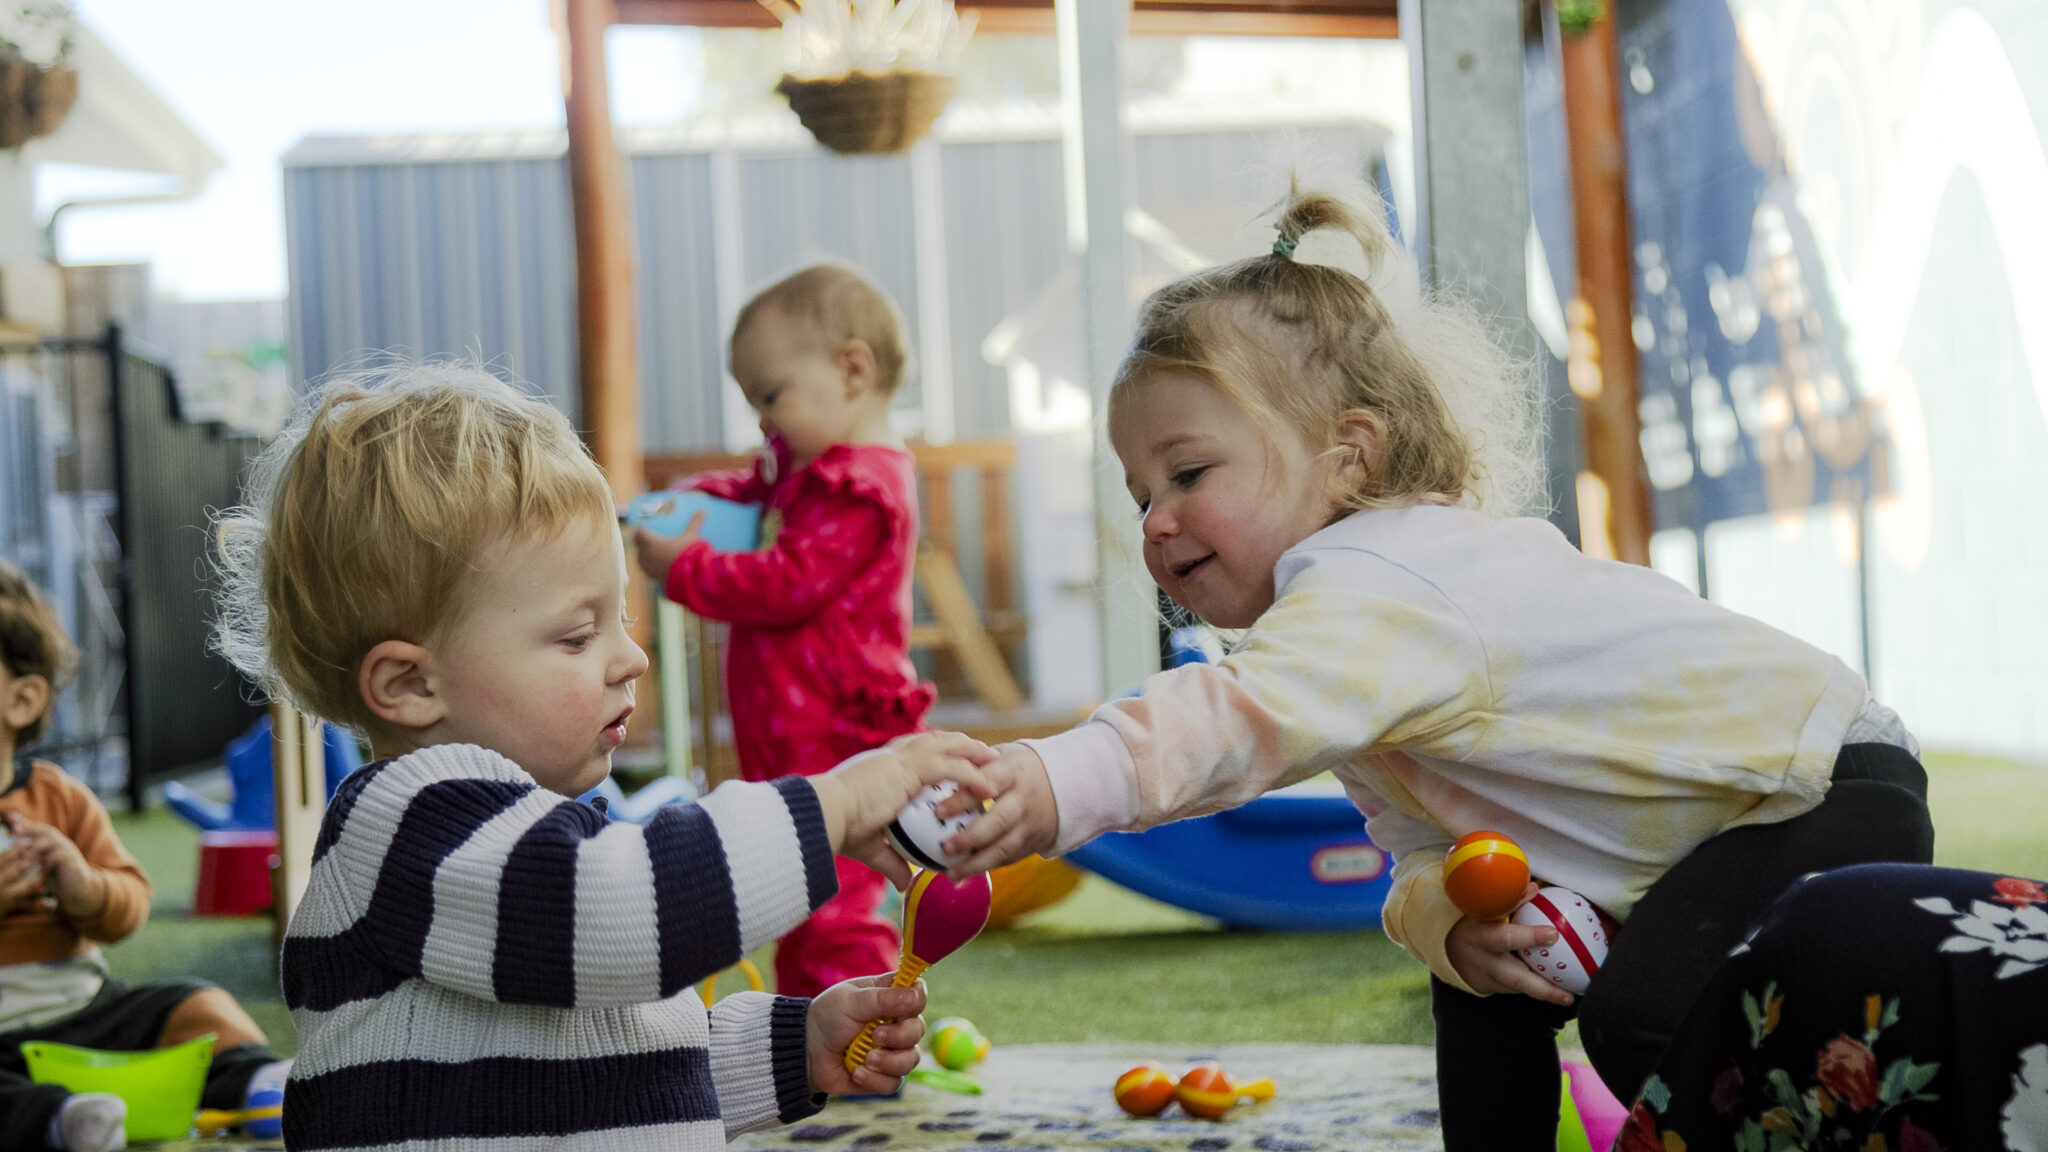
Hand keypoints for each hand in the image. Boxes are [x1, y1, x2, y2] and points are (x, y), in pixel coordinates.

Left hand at [6, 815, 103, 921]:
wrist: (79, 889)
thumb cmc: (57, 877)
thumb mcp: (42, 864)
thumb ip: (32, 856)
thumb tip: (16, 848)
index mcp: (55, 842)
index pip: (40, 829)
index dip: (26, 823)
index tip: (11, 819)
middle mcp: (63, 844)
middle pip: (47, 831)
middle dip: (30, 829)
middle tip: (14, 829)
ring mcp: (69, 852)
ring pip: (52, 841)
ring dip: (36, 845)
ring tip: (22, 849)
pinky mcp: (72, 862)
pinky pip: (58, 856)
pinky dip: (46, 860)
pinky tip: (36, 865)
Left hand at [630, 510, 702, 582]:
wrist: (689, 578)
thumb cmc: (687, 554)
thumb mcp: (691, 536)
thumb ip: (695, 523)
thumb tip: (702, 510)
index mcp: (650, 541)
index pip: (638, 532)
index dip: (640, 528)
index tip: (644, 525)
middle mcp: (644, 554)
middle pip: (637, 544)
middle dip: (641, 540)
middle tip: (648, 536)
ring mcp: (647, 567)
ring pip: (641, 557)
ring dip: (644, 553)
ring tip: (652, 550)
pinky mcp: (652, 577)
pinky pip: (647, 568)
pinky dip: (650, 563)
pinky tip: (658, 563)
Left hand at [807, 974, 927, 1095]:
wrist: (806, 1054)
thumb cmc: (827, 1018)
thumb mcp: (850, 1001)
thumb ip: (883, 998)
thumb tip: (914, 996)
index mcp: (889, 996)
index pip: (917, 994)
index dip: (917, 999)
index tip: (906, 1005)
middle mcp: (895, 1022)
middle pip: (918, 1029)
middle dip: (899, 1036)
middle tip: (875, 1036)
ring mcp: (892, 1050)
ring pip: (911, 1059)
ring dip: (889, 1061)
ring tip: (865, 1059)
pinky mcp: (884, 1075)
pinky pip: (895, 1082)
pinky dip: (875, 1079)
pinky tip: (856, 1072)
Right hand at [812, 731, 994, 888]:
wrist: (826, 816)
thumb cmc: (840, 829)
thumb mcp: (871, 847)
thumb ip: (891, 862)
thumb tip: (904, 883)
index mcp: (881, 766)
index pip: (913, 750)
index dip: (934, 751)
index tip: (951, 757)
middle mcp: (892, 756)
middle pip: (934, 740)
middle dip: (959, 743)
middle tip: (981, 753)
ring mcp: (901, 759)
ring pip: (947, 745)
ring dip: (972, 751)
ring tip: (993, 760)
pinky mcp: (909, 769)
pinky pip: (951, 768)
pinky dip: (971, 775)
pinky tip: (987, 788)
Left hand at [936, 743, 1056, 877]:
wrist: (1066, 784)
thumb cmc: (1019, 770)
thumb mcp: (1002, 757)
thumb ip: (974, 766)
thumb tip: (935, 774)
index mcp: (1013, 772)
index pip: (987, 784)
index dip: (964, 798)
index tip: (938, 811)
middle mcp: (1023, 799)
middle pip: (999, 821)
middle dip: (970, 837)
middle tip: (945, 847)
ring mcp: (1030, 824)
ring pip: (1004, 847)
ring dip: (976, 863)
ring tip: (951, 872)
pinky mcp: (1032, 843)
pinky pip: (1008, 858)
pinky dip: (986, 867)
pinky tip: (964, 873)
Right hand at [1444, 882, 1572, 1005]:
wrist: (1445, 946)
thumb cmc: (1470, 921)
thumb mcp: (1483, 907)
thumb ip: (1511, 900)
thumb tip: (1537, 889)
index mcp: (1482, 937)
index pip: (1507, 938)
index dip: (1530, 936)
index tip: (1554, 933)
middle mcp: (1484, 962)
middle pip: (1515, 978)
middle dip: (1544, 989)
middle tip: (1568, 995)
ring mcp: (1485, 979)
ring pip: (1517, 988)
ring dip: (1543, 993)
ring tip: (1568, 996)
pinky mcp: (1488, 989)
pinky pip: (1513, 989)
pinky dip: (1531, 988)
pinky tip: (1553, 989)